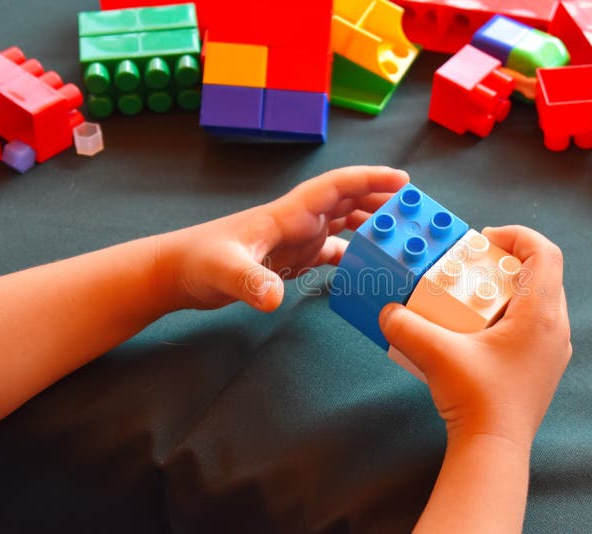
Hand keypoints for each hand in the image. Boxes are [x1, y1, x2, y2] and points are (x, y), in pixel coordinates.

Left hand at [157, 166, 409, 311]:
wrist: (177, 273)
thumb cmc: (197, 262)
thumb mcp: (224, 272)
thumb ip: (250, 282)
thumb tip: (274, 299)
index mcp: (288, 213)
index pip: (337, 187)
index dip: (371, 180)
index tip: (404, 181)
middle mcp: (297, 220)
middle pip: (348, 202)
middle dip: (381, 203)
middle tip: (414, 214)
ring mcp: (295, 238)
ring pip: (342, 223)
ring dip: (369, 225)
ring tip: (399, 236)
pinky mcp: (290, 257)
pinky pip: (331, 249)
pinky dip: (352, 252)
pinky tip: (366, 265)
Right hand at [379, 225, 570, 448]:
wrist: (493, 450)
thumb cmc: (476, 400)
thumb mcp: (435, 355)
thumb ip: (406, 326)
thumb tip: (387, 312)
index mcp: (540, 315)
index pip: (545, 253)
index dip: (516, 235)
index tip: (484, 240)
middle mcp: (555, 328)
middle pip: (542, 274)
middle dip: (506, 262)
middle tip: (472, 267)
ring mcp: (552, 350)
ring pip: (539, 300)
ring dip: (508, 288)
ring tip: (472, 296)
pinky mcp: (543, 367)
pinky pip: (534, 324)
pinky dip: (510, 313)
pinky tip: (478, 329)